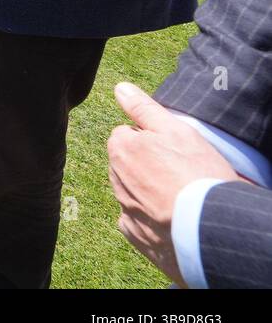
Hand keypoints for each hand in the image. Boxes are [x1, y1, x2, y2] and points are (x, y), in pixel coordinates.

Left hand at [107, 82, 241, 286]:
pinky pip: (137, 221)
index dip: (153, 140)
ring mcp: (123, 207)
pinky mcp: (134, 234)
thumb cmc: (196, 174)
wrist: (208, 229)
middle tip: (180, 173)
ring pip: (132, 190)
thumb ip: (144, 108)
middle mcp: (115, 177)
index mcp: (121, 148)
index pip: (128, 134)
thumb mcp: (175, 130)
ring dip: (149, 191)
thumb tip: (120, 88)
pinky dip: (150, 219)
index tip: (174, 151)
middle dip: (147, 164)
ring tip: (180, 195)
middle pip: (128, 162)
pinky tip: (171, 218)